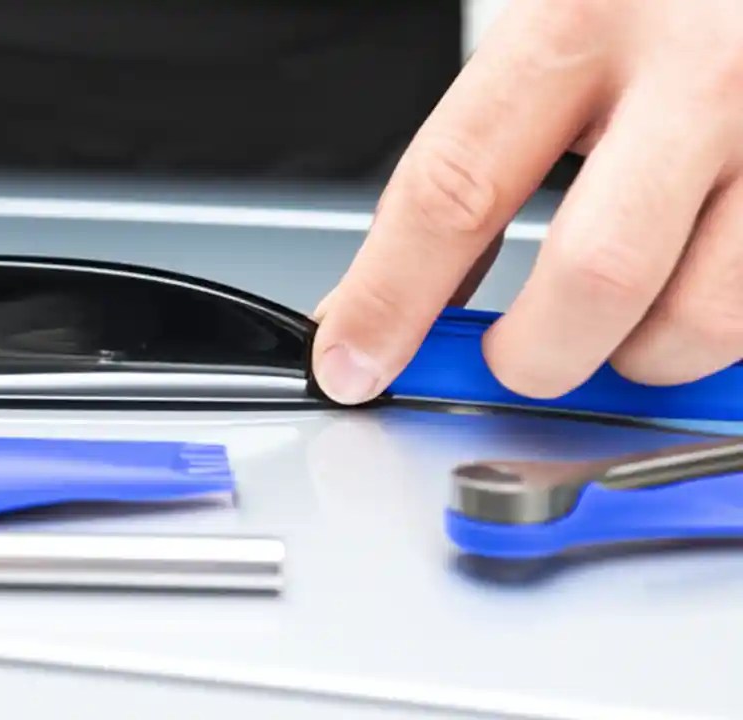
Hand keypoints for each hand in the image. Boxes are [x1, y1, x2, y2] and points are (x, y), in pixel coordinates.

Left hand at [311, 0, 742, 401]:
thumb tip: (397, 298)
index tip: (354, 360)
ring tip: (621, 314)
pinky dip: (712, 330)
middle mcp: (699, 67)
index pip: (452, 188)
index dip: (389, 298)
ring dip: (640, 354)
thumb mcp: (554, 34)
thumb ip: (480, 157)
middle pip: (594, 276)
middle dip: (534, 355)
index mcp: (580, 18)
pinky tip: (689, 283)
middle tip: (515, 355)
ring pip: (701, 318)